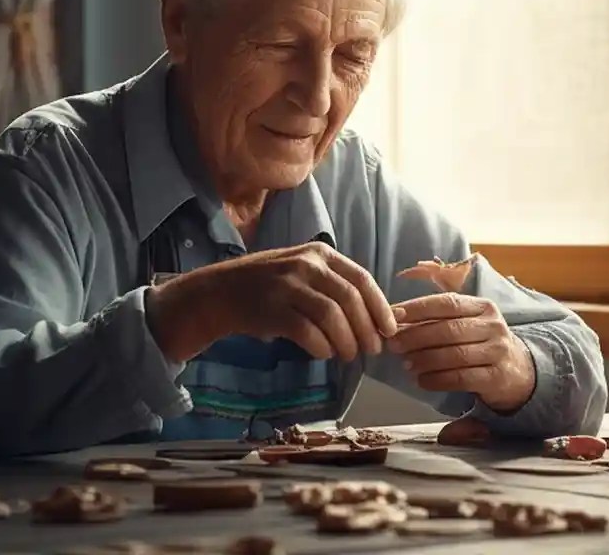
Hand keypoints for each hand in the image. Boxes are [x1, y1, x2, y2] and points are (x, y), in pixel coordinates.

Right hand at [146, 241, 396, 362]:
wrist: (219, 292)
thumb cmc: (270, 287)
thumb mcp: (304, 273)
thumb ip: (336, 287)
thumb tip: (378, 317)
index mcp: (320, 253)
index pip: (362, 279)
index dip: (380, 307)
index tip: (390, 330)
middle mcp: (306, 264)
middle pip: (350, 299)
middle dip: (366, 329)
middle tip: (370, 350)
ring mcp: (287, 284)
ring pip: (331, 316)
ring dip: (345, 341)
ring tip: (347, 355)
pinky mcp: (270, 308)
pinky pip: (306, 331)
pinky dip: (321, 346)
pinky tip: (323, 353)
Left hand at [387, 293, 534, 412]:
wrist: (519, 371)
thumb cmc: (483, 343)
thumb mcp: (469, 324)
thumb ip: (439, 320)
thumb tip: (397, 321)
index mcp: (483, 307)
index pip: (447, 303)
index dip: (418, 308)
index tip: (393, 315)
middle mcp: (493, 326)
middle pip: (449, 329)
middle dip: (417, 336)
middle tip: (394, 345)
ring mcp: (498, 352)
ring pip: (455, 355)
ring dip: (426, 360)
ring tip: (406, 365)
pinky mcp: (497, 377)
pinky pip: (462, 378)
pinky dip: (438, 380)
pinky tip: (422, 381)